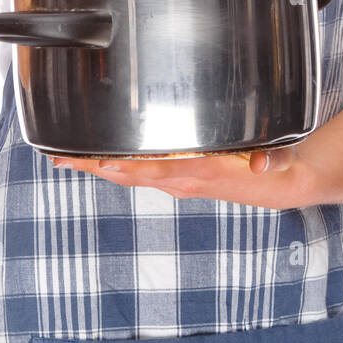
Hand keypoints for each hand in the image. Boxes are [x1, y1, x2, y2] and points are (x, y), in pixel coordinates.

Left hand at [50, 146, 317, 209]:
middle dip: (96, 167)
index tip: (103, 162)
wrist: (280, 184)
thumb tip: (266, 164)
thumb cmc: (275, 165)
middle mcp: (182, 180)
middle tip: (61, 158)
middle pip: (131, 174)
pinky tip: (94, 158)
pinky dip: (112, 166)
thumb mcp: (278, 158)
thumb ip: (274, 158)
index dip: (131, 166)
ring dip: (96, 168)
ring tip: (63, 158)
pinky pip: (138, 173)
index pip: (160, 169)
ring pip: (129, 175)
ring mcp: (176, 181)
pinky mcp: (176, 178)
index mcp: (202, 172)